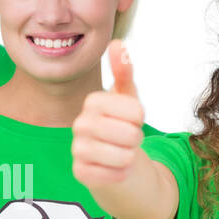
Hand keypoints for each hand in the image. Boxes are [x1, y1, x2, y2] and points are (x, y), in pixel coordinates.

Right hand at [71, 39, 145, 188]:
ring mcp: (77, 149)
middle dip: (136, 139)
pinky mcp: (80, 173)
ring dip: (130, 157)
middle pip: (129, 134)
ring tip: (122, 153)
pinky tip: (114, 169)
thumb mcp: (127, 98)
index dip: (141, 118)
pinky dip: (121, 174)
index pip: (134, 111)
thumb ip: (124, 72)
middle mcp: (80, 124)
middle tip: (127, 139)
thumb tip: (117, 43)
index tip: (133, 120)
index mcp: (92, 102)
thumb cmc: (122, 126)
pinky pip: (112, 175)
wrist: (115, 162)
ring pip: (122, 156)